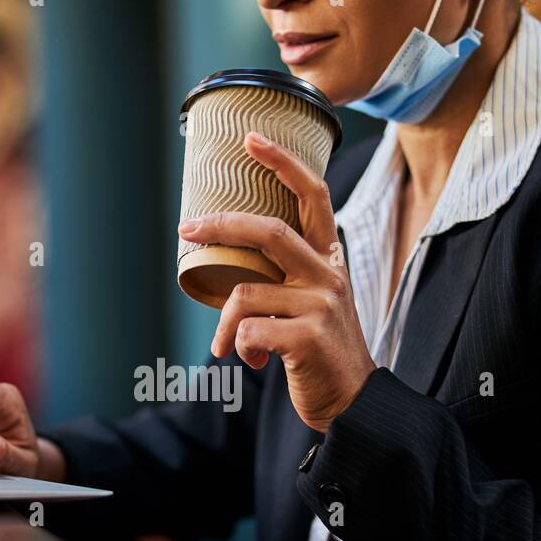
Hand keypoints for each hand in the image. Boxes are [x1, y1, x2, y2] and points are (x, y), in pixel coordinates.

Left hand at [178, 131, 375, 431]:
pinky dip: (239, 347)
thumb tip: (228, 264)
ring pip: (245, 293)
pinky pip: (249, 330)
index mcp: (328, 259)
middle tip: (186, 229)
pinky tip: (253, 361)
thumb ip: (283, 278)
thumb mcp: (312, 303)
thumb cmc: (321, 350)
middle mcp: (328, 275)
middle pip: (268, 230)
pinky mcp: (308, 338)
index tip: (250, 138)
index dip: (283, 163)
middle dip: (220, 225)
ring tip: (227, 347)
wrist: (353, 401)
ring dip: (224, 324)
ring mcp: (321, 305)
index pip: (313, 196)